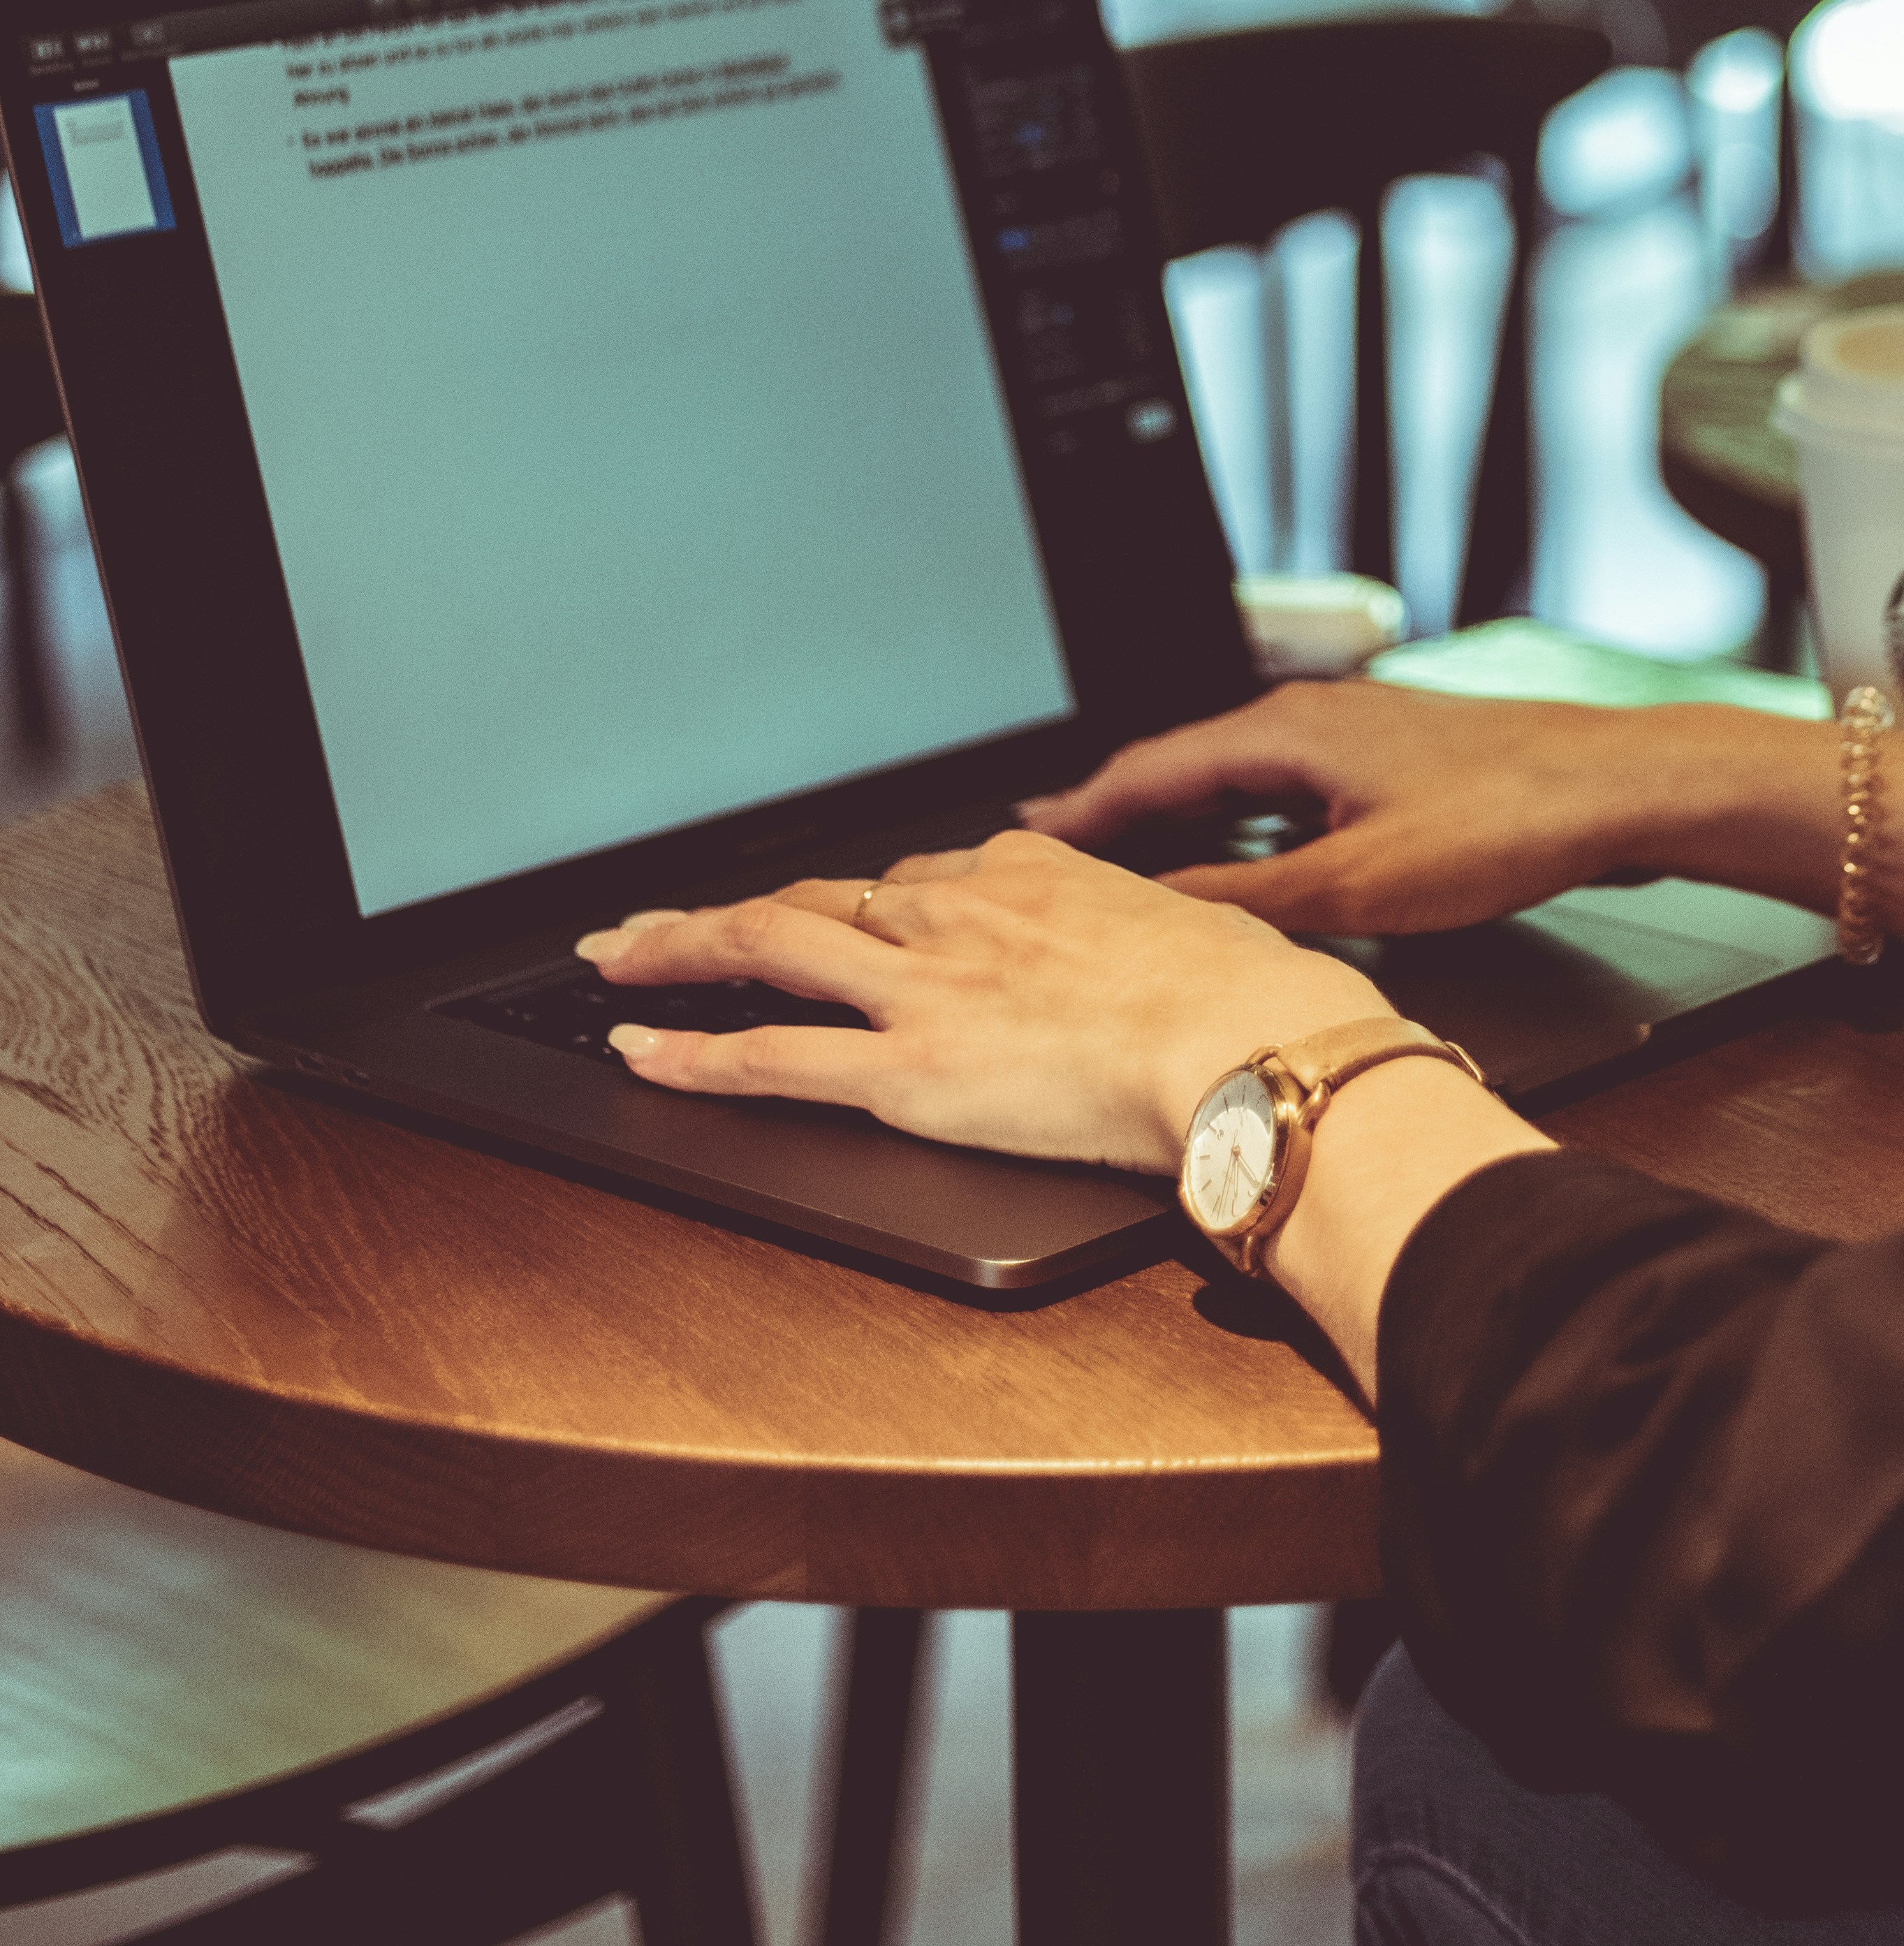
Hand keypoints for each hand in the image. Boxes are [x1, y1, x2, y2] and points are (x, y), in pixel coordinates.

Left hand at [575, 833, 1388, 1171]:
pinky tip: (643, 1055)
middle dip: (724, 911)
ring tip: (617, 960)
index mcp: (1029, 875)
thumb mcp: (1184, 931)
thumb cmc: (1244, 996)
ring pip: (767, 947)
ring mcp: (923, 988)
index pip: (914, 884)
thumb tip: (1155, 960)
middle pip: (812, 897)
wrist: (1245, 1040)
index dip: (855, 910)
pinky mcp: (908, 1070)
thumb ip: (1135, 938)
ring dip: (678, 951)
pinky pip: (775, 1058)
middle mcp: (959, 914)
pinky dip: (696, 1056)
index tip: (827, 924)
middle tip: (654, 922)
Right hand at [1021, 680, 1778, 934]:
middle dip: (1119, 810)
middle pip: (1188, 764)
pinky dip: (1244, 822)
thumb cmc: (1504, 824)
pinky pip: (1286, 788)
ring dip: (1183, 818)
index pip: (1153, 768)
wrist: (1618, 790)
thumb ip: (1252, 898)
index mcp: (1289, 729)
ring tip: (1129, 858)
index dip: (1083, 809)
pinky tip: (1247, 859)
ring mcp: (1356, 735)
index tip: (1024, 836)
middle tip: (1055, 849)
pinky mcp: (1394, 761)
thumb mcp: (1359, 883)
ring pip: (1239, 777)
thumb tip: (1161, 912)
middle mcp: (1314, 717)